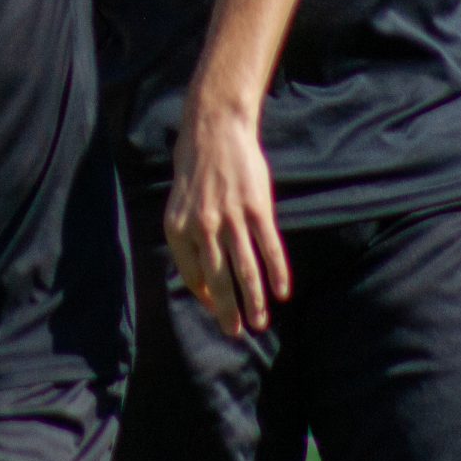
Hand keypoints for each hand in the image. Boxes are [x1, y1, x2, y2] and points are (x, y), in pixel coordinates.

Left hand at [164, 99, 288, 337]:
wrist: (215, 128)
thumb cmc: (197, 167)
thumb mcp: (180, 203)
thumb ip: (188, 236)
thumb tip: (201, 275)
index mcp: (178, 227)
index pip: (191, 274)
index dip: (204, 295)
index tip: (216, 309)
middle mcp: (203, 227)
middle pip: (218, 279)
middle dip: (228, 310)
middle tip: (236, 331)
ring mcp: (231, 218)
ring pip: (245, 270)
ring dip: (254, 301)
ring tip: (260, 322)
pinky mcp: (257, 209)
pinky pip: (268, 248)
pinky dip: (276, 272)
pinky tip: (282, 291)